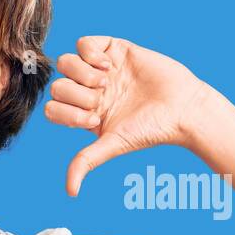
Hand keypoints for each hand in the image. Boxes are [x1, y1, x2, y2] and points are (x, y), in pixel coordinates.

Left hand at [44, 35, 213, 196]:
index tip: (93, 120)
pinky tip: (110, 65)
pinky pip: (83, 43)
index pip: (52, 108)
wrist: (182, 108)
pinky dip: (90, 54)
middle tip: (102, 100)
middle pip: (57, 86)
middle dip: (76, 95)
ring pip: (65, 63)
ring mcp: (99, 69)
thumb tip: (70, 192)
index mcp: (84, 112)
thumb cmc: (150, 130)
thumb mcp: (113, 145)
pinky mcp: (114, 49)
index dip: (66, 113)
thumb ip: (86, 161)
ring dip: (81, 73)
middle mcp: (88, 90)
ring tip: (106, 81)